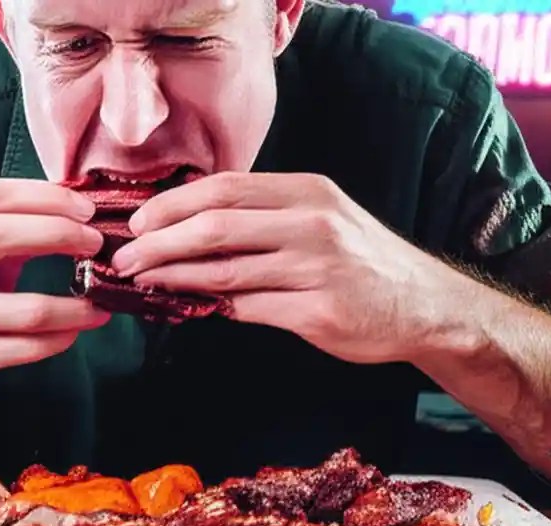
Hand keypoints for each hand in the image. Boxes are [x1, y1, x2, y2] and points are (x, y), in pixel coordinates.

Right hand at [0, 179, 108, 406]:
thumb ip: (9, 232)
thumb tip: (77, 214)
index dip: (47, 198)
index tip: (86, 210)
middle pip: (1, 234)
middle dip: (62, 235)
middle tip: (97, 245)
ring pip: (27, 309)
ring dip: (75, 307)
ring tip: (100, 306)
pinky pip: (22, 349)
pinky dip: (58, 340)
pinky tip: (72, 333)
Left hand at [112, 172, 459, 364]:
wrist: (424, 306)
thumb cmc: (361, 263)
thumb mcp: (320, 222)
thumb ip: (263, 222)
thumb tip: (191, 233)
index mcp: (307, 192)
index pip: (224, 188)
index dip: (173, 204)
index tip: (139, 222)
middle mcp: (313, 224)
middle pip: (216, 225)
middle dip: (160, 242)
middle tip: (125, 257)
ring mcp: (317, 269)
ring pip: (225, 270)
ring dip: (173, 276)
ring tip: (142, 281)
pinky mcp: (319, 313)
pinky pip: (250, 308)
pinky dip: (212, 306)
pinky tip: (188, 306)